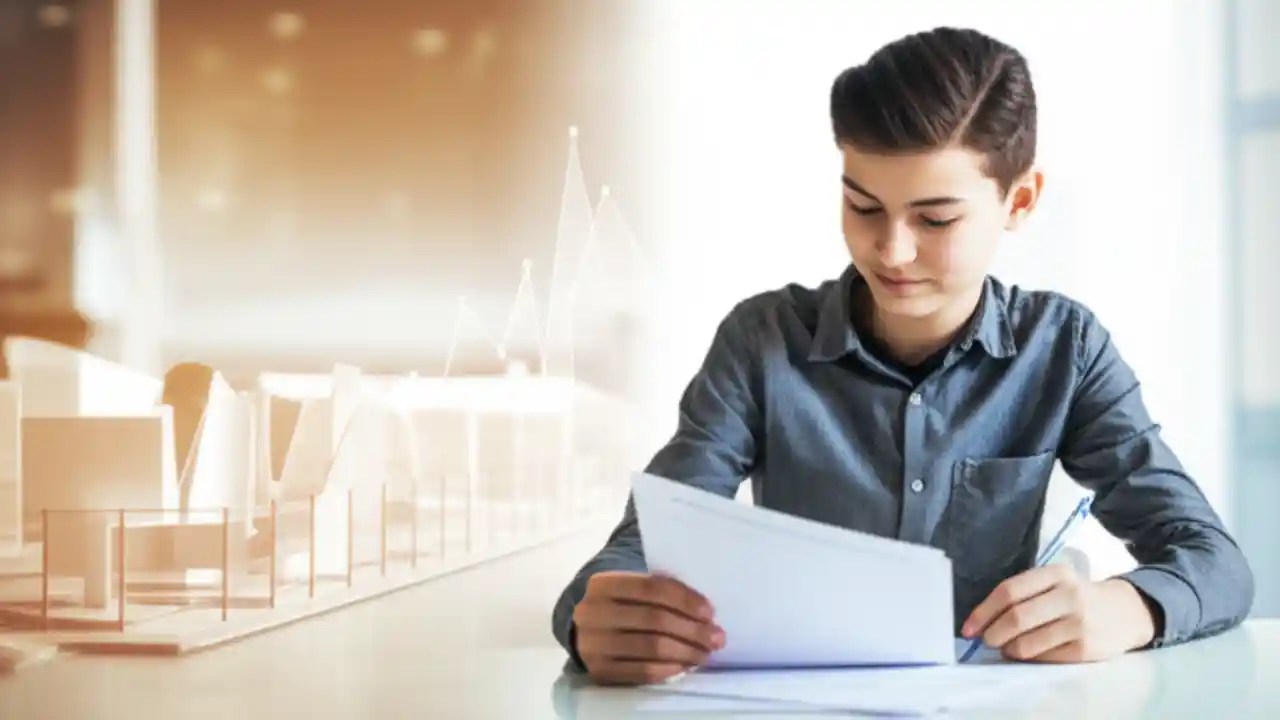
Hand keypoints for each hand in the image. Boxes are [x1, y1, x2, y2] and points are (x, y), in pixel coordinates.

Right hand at [572, 571, 724, 684]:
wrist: (589, 632)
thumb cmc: (622, 606)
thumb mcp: (631, 590)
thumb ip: (661, 592)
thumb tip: (705, 615)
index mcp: (602, 583)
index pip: (651, 587)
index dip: (684, 599)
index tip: (710, 612)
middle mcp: (592, 612)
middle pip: (654, 619)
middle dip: (692, 629)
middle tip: (717, 637)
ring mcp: (592, 644)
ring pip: (651, 647)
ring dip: (686, 651)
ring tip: (705, 653)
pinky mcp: (599, 670)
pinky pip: (642, 671)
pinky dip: (669, 668)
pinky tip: (685, 665)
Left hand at [961, 564, 1155, 662]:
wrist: (1127, 611)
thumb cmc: (1078, 596)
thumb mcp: (1055, 583)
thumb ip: (1024, 594)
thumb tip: (983, 621)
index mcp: (1055, 574)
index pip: (1009, 591)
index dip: (984, 611)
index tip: (968, 627)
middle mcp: (1068, 595)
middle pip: (1016, 617)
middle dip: (993, 633)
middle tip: (986, 641)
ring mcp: (1079, 623)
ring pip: (1028, 642)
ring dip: (1009, 649)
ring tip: (1007, 648)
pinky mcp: (1087, 648)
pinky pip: (1046, 657)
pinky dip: (1030, 658)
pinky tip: (1029, 654)